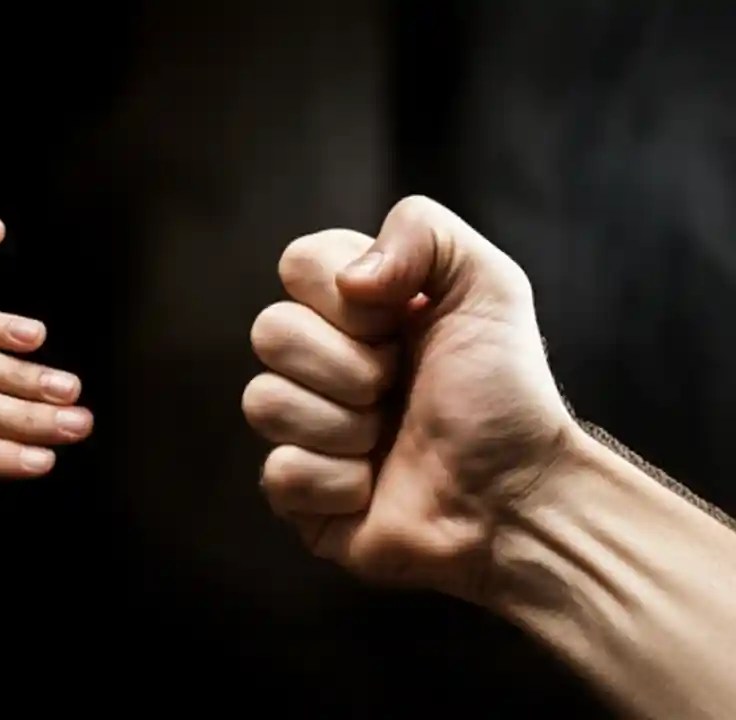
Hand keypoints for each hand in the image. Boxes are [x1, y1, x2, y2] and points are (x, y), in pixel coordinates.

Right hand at [242, 196, 575, 602]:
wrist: (519, 499)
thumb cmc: (506, 396)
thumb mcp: (489, 286)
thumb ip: (422, 231)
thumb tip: (348, 278)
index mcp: (354, 306)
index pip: (297, 264)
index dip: (348, 298)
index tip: (402, 324)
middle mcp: (319, 361)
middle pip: (269, 331)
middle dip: (349, 367)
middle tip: (397, 389)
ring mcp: (302, 427)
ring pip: (263, 403)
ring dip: (343, 428)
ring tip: (389, 441)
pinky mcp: (297, 494)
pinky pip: (278, 472)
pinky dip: (339, 484)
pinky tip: (374, 488)